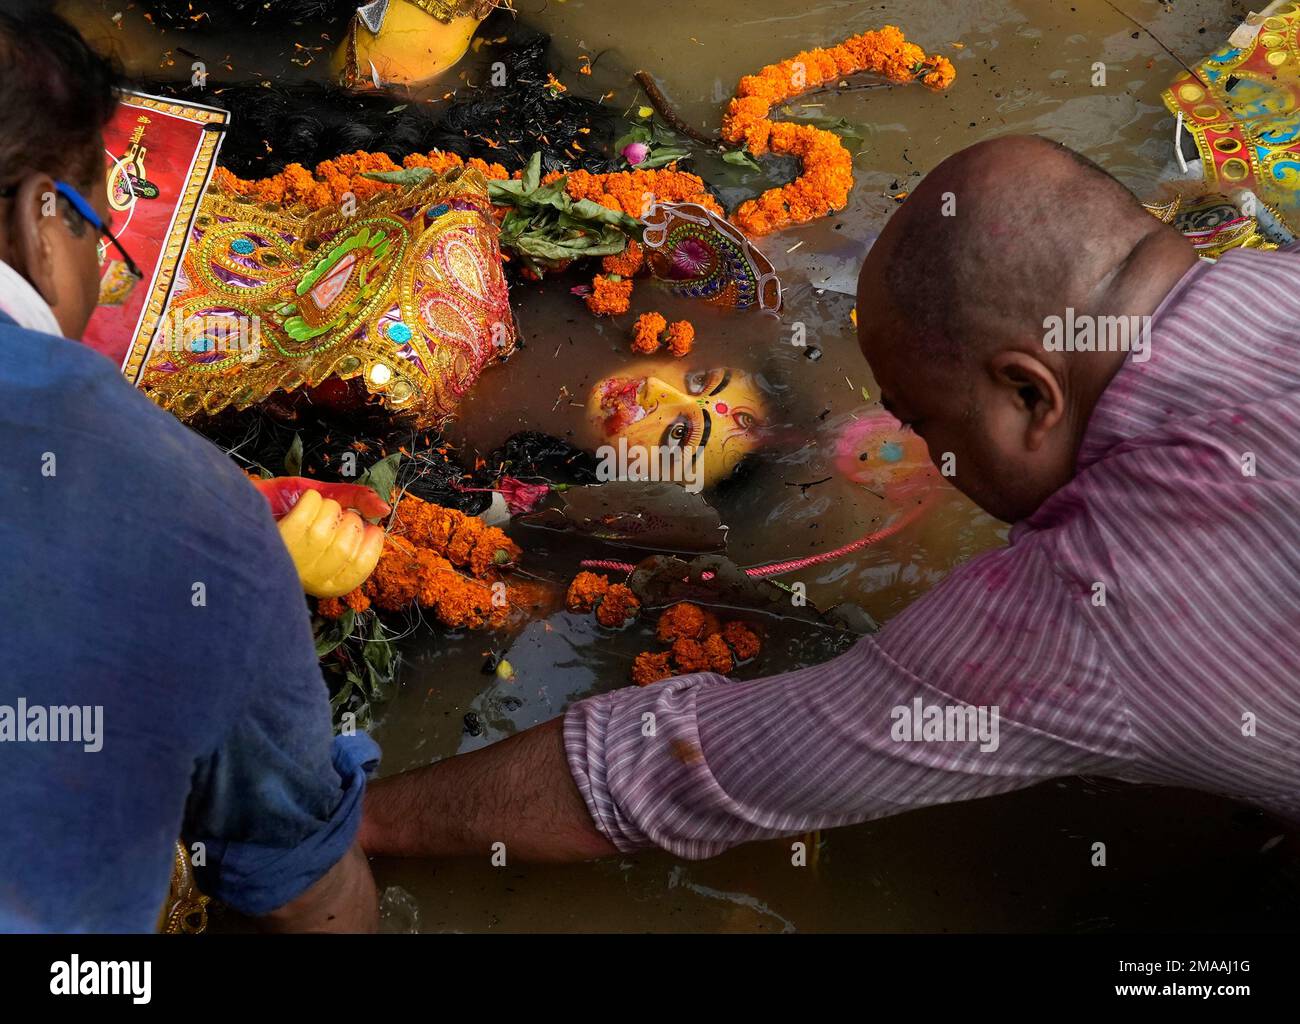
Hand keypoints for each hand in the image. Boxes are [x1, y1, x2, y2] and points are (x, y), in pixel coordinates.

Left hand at [270, 484, 386, 597]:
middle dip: (345, 518)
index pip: (362, 566)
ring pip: (326, 529)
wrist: (243, 502)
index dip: (368, 539)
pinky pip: (307, 513)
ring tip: (313, 510)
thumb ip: (360, 503)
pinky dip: (309, 500)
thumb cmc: (287, 506)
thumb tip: (384, 510)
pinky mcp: (275, 542)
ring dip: (325, 507)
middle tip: (331, 515)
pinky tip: (302, 504)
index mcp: (329, 579)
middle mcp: (309, 577)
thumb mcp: (331, 505)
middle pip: (346, 546)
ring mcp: (292, 561)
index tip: (363, 525)